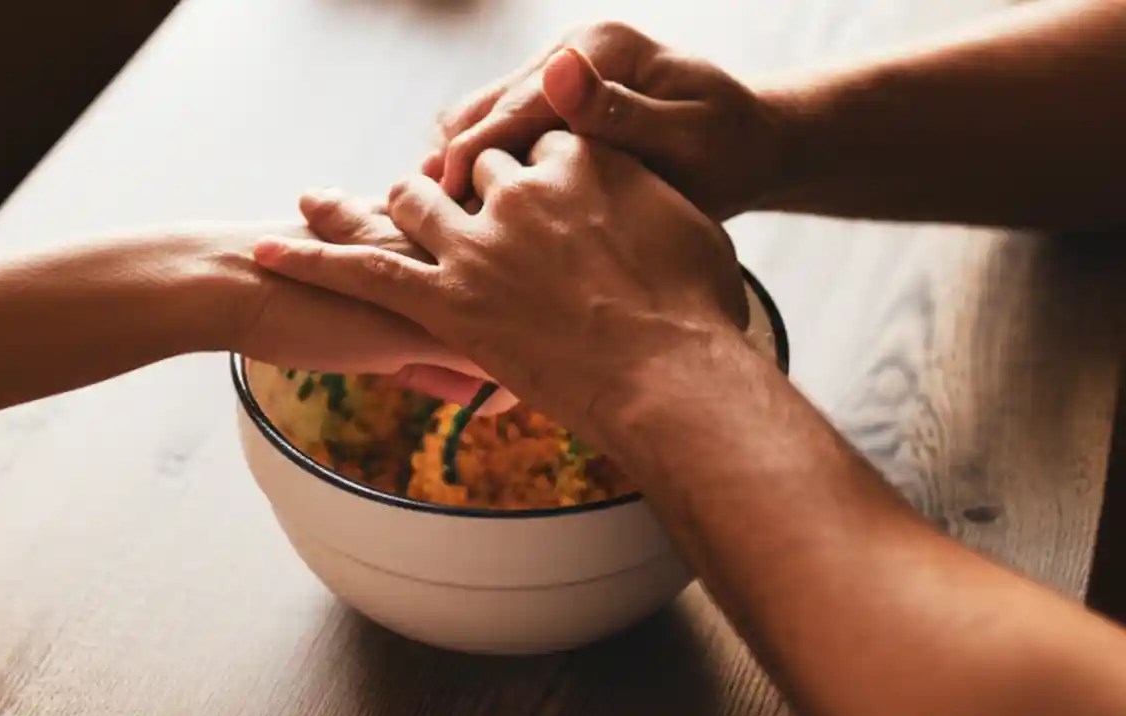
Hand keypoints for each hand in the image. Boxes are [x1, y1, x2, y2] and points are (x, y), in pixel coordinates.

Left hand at [256, 132, 748, 437]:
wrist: (674, 374)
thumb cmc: (701, 311)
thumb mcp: (694, 231)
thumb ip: (653, 205)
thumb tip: (647, 207)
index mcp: (581, 163)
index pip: (539, 140)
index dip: (533, 160)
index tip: (533, 174)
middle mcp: (519, 192)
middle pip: (474, 167)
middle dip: (466, 180)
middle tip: (456, 201)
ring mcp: (475, 245)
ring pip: (412, 201)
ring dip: (389, 201)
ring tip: (360, 204)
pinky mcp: (442, 301)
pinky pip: (360, 274)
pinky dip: (308, 261)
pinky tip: (262, 252)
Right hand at [423, 22, 785, 219]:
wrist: (752, 147)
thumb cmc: (731, 151)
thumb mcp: (688, 134)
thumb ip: (621, 110)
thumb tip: (560, 68)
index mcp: (601, 49)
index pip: (521, 100)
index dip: (476, 149)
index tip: (438, 193)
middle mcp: (574, 53)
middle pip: (490, 104)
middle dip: (451, 156)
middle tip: (412, 212)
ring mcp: (564, 77)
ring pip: (486, 117)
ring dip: (457, 163)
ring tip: (424, 217)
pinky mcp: (559, 105)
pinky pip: (504, 133)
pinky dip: (478, 167)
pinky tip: (462, 211)